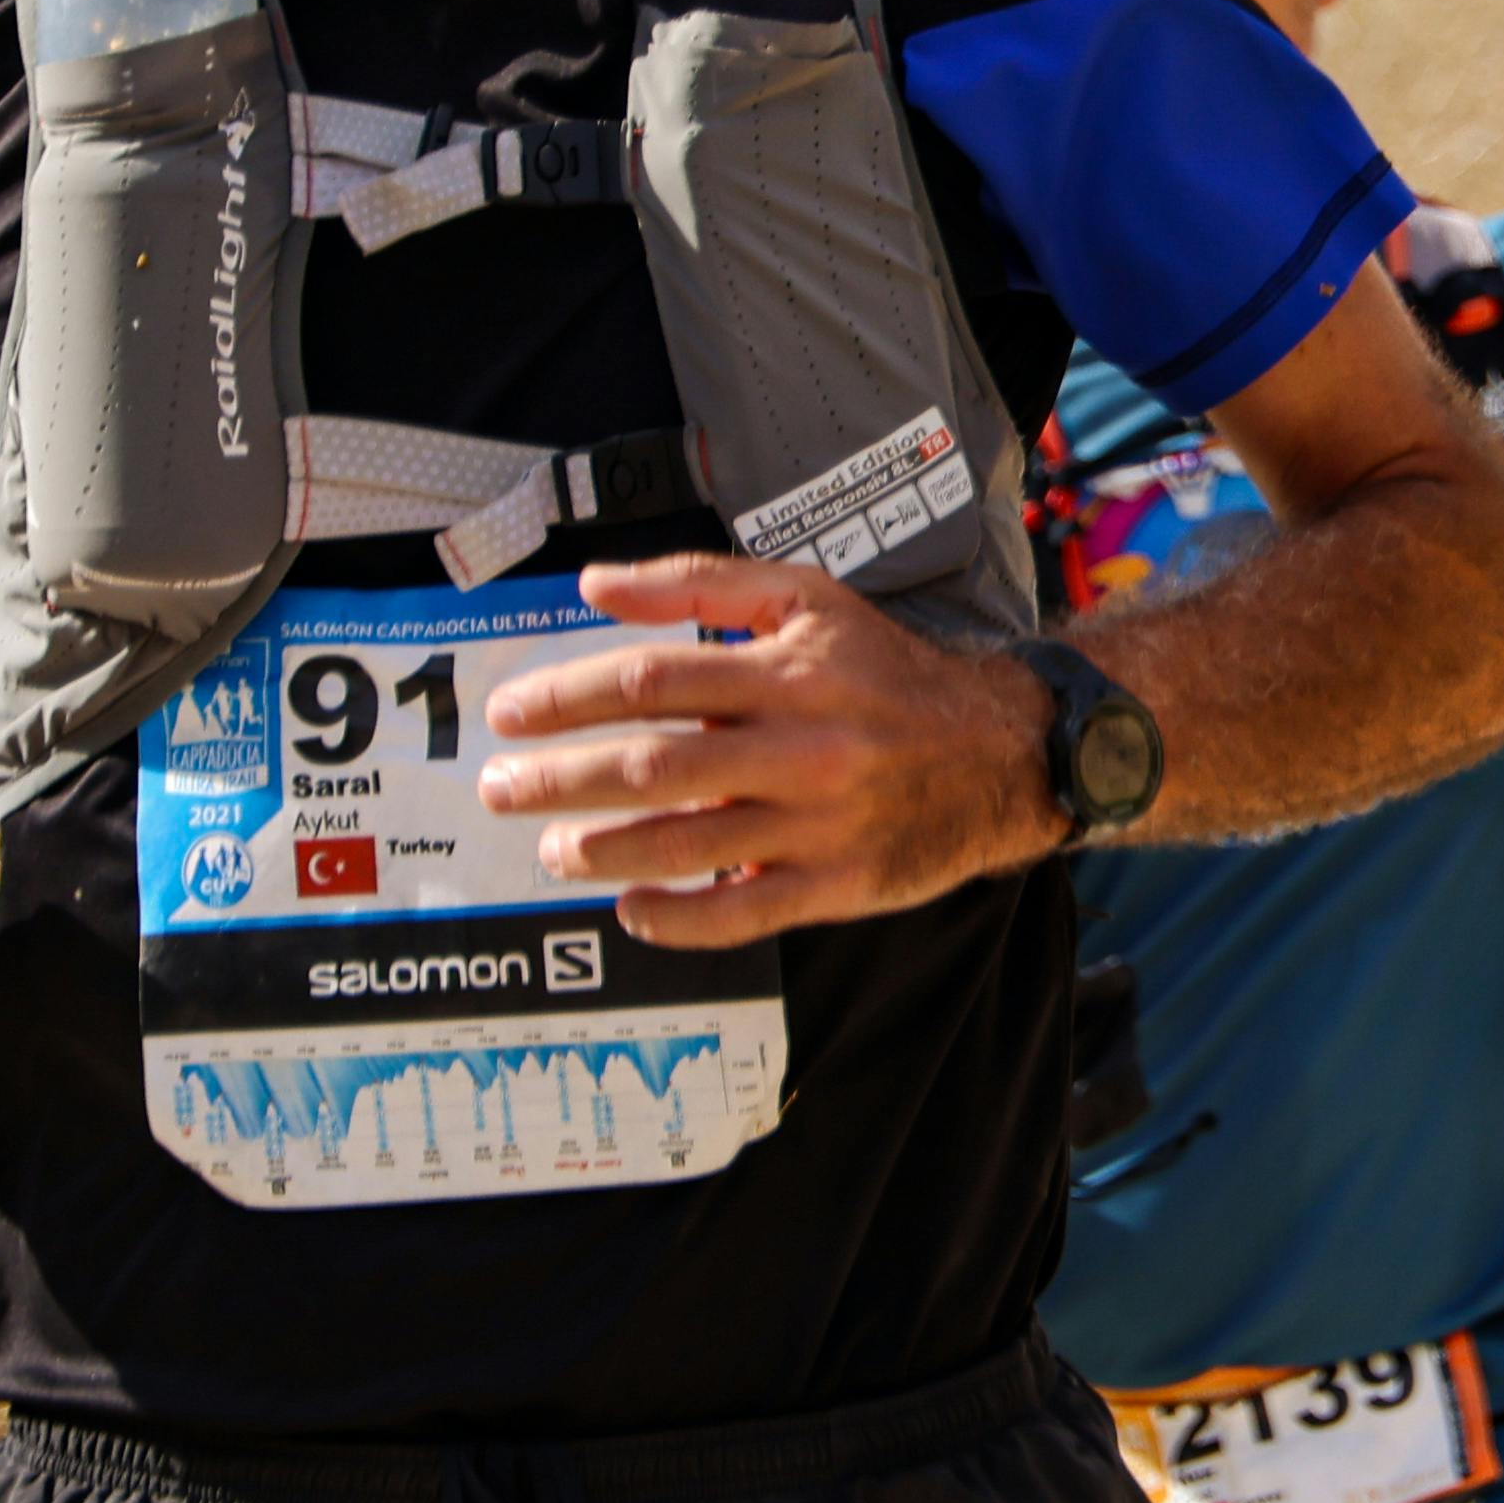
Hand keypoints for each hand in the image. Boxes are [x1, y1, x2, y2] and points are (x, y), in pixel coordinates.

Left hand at [482, 551, 1049, 940]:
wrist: (1002, 750)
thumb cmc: (888, 674)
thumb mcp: (806, 600)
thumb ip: (697, 582)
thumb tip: (595, 585)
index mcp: (788, 671)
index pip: (652, 682)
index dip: (566, 698)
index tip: (511, 714)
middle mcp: (802, 747)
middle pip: (654, 768)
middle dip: (559, 781)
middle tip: (501, 789)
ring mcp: (819, 823)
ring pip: (688, 845)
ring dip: (603, 850)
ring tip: (554, 848)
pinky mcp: (839, 884)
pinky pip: (743, 914)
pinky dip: (677, 919)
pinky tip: (631, 910)